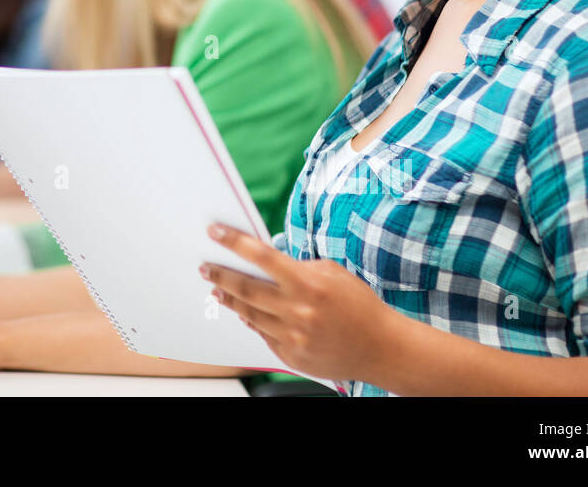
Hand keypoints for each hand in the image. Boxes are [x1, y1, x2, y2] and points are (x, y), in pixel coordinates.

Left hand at [201, 223, 399, 384]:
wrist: (381, 347)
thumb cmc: (358, 305)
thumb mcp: (331, 273)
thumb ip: (297, 266)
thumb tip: (264, 263)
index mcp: (307, 283)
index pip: (261, 256)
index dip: (234, 242)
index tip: (214, 232)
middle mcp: (297, 310)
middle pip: (245, 288)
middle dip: (220, 275)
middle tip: (206, 268)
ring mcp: (292, 336)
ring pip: (249, 314)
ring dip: (230, 299)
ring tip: (218, 289)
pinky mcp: (291, 355)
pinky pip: (263, 334)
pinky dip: (253, 321)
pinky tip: (245, 312)